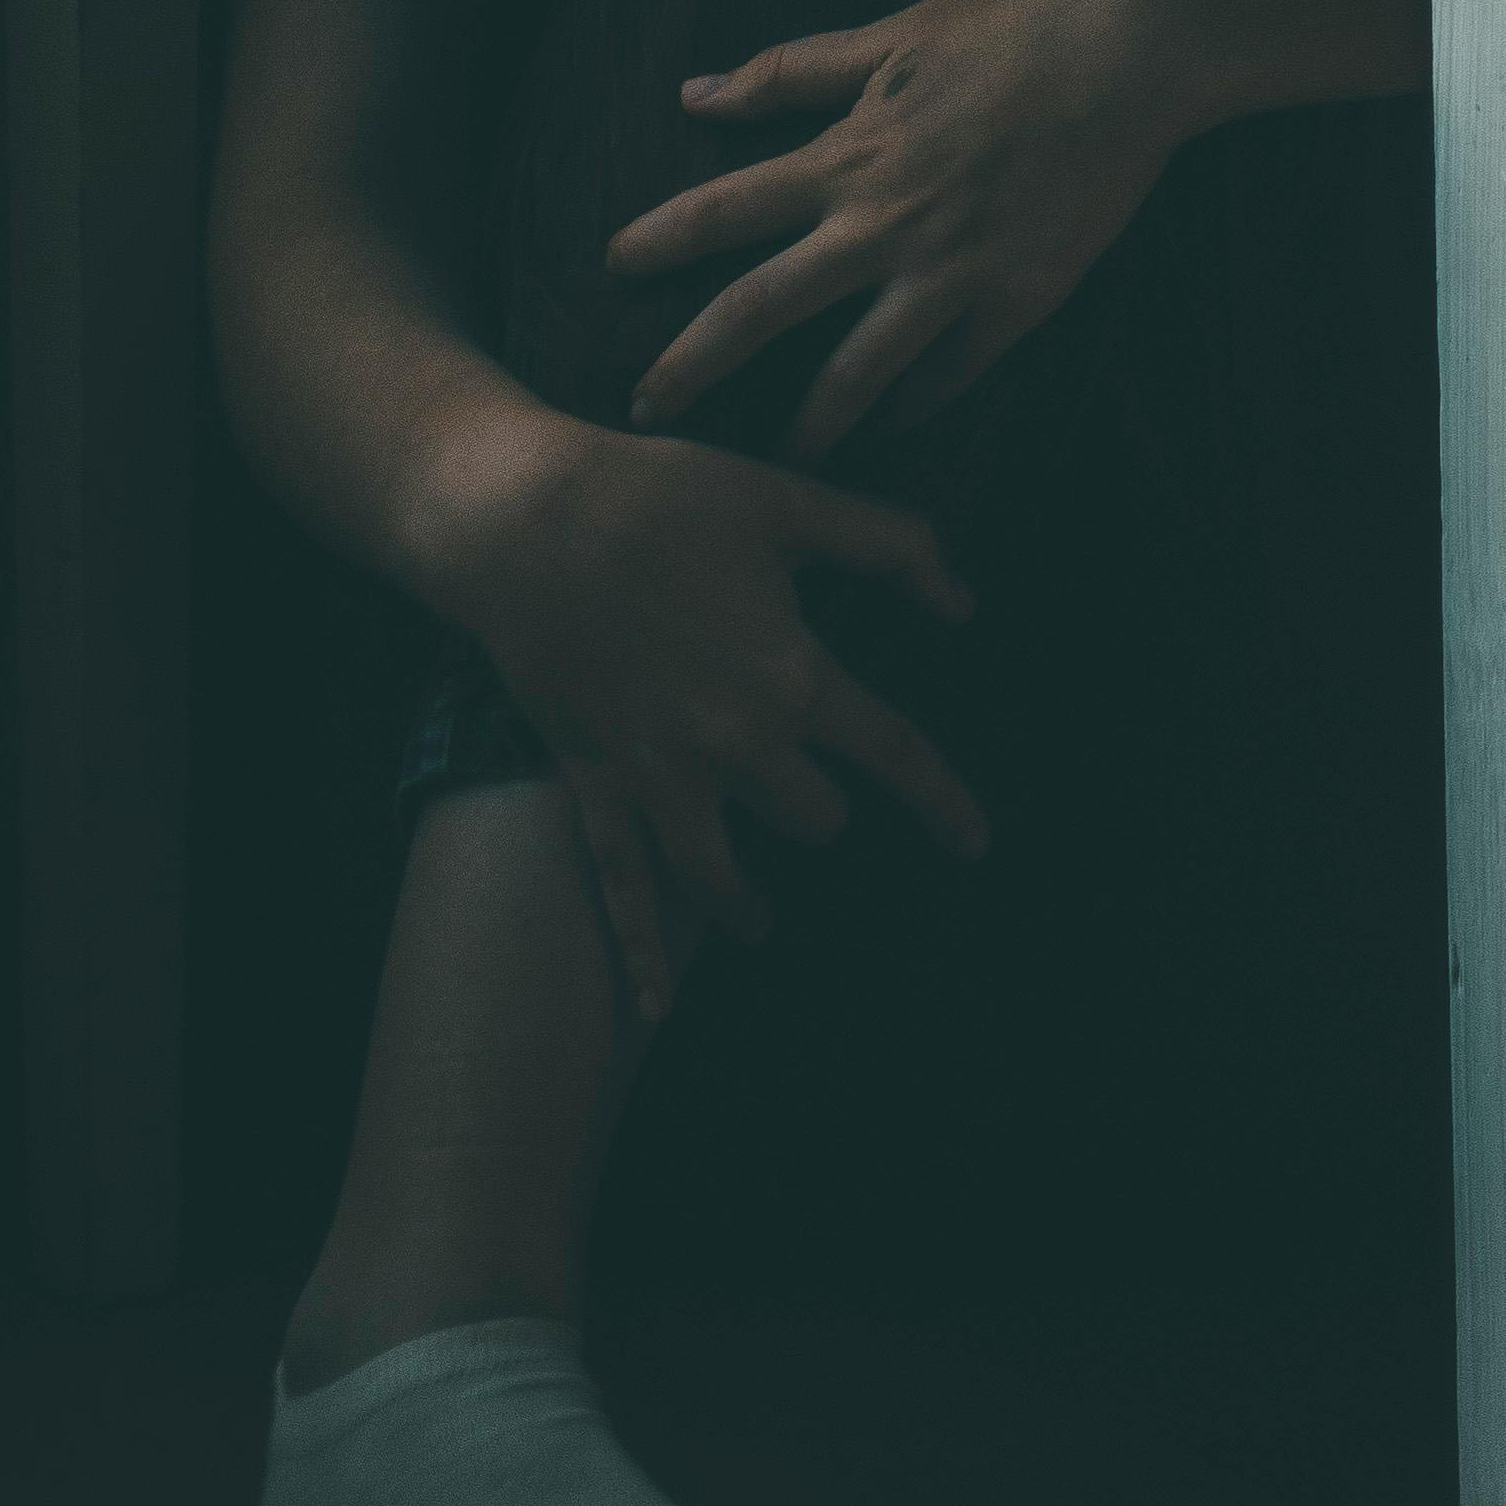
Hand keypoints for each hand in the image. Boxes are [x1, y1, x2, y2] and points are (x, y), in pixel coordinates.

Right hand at [422, 413, 985, 1016]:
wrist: (528, 520)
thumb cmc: (666, 499)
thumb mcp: (792, 500)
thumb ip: (890, 546)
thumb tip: (965, 602)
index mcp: (794, 678)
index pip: (896, 756)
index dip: (944, 802)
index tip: (977, 844)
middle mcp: (735, 746)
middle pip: (814, 820)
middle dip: (823, 807)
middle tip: (813, 788)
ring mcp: (660, 778)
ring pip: (727, 875)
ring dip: (750, 899)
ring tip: (763, 916)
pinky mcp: (595, 785)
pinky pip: (623, 888)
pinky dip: (643, 952)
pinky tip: (657, 1006)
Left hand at [608, 0, 1204, 462]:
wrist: (1131, 45)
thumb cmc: (1011, 23)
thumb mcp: (890, 35)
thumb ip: (788, 73)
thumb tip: (695, 95)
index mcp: (848, 155)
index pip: (724, 210)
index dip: (659, 241)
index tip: (612, 269)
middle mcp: (885, 223)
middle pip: (762, 308)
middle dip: (692, 364)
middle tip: (645, 410)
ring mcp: (953, 269)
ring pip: (858, 369)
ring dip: (814, 420)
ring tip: (788, 456)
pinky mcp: (1021, 297)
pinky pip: (955, 371)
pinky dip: (923, 400)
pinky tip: (904, 420)